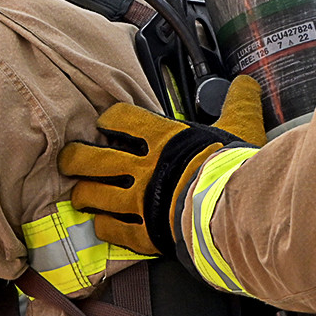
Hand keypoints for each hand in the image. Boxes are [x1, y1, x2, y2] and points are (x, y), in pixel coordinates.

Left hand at [59, 76, 264, 256]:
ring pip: (92, 195)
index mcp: (162, 139)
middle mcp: (142, 168)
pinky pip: (109, 229)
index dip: (106, 120)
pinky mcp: (143, 232)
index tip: (104, 124)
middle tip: (69, 159)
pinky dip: (102, 226)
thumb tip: (246, 83)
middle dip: (73, 158)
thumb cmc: (236, 168)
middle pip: (91, 159)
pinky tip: (102, 223)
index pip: (118, 119)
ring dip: (83, 194)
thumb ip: (238, 104)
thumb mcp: (239, 127)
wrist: (236, 211)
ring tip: (81, 194)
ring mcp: (139, 201)